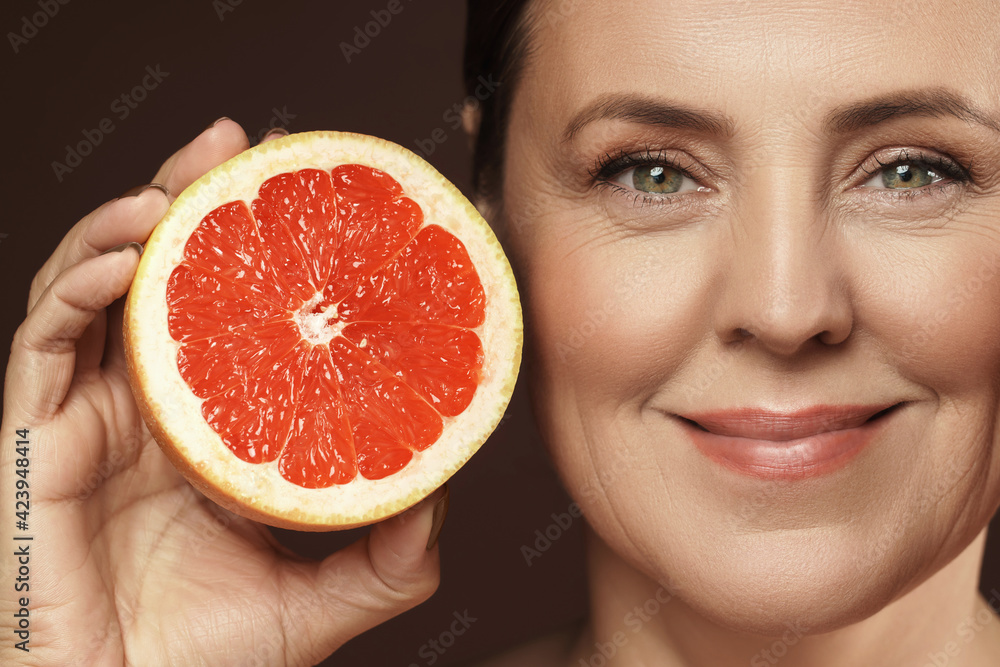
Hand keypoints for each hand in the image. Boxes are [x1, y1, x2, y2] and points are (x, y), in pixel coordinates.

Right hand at [0, 119, 446, 666]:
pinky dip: (80, 283)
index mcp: (212, 427)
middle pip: (166, 275)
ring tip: (181, 180)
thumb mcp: (321, 599)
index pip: (233, 314)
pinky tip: (128, 251)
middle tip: (239, 146)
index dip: (262, 251)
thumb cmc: (201, 657)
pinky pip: (45, 338)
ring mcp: (89, 413)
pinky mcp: (32, 433)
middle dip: (193, 198)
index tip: (311, 195)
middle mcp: (151, 406)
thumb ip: (389, 556)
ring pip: (99, 286)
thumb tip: (446, 496)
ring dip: (134, 219)